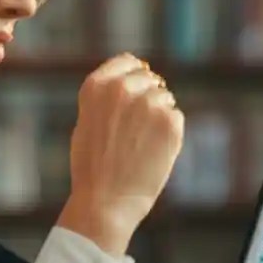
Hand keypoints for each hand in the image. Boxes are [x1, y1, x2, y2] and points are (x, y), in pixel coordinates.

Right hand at [57, 53, 184, 256]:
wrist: (106, 201)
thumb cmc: (93, 167)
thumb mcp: (87, 122)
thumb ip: (107, 98)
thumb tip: (131, 78)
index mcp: (97, 85)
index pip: (127, 62)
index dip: (133, 77)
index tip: (132, 96)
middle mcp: (123, 88)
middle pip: (149, 78)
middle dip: (146, 97)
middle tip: (135, 131)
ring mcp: (149, 103)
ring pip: (164, 98)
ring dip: (158, 116)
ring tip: (140, 144)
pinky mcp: (170, 121)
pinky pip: (176, 117)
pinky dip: (169, 133)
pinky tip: (152, 152)